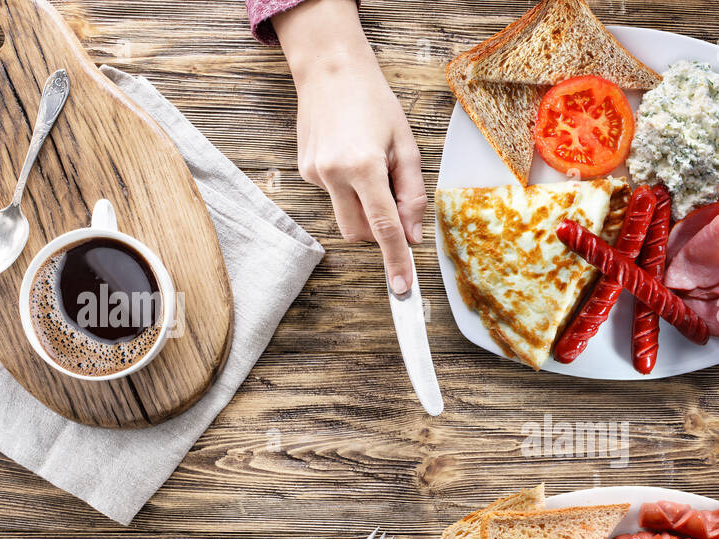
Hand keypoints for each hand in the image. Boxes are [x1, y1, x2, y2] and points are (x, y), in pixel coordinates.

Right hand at [276, 0, 425, 292]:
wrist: (330, 69)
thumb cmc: (374, 102)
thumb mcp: (407, 145)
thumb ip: (412, 194)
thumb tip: (413, 237)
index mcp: (364, 167)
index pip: (384, 228)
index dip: (396, 260)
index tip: (402, 288)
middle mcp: (334, 174)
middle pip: (360, 233)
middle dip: (379, 231)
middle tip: (393, 197)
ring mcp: (314, 174)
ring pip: (345, 219)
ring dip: (363, 209)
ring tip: (370, 167)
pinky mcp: (304, 171)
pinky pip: (333, 197)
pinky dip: (348, 188)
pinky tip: (349, 155)